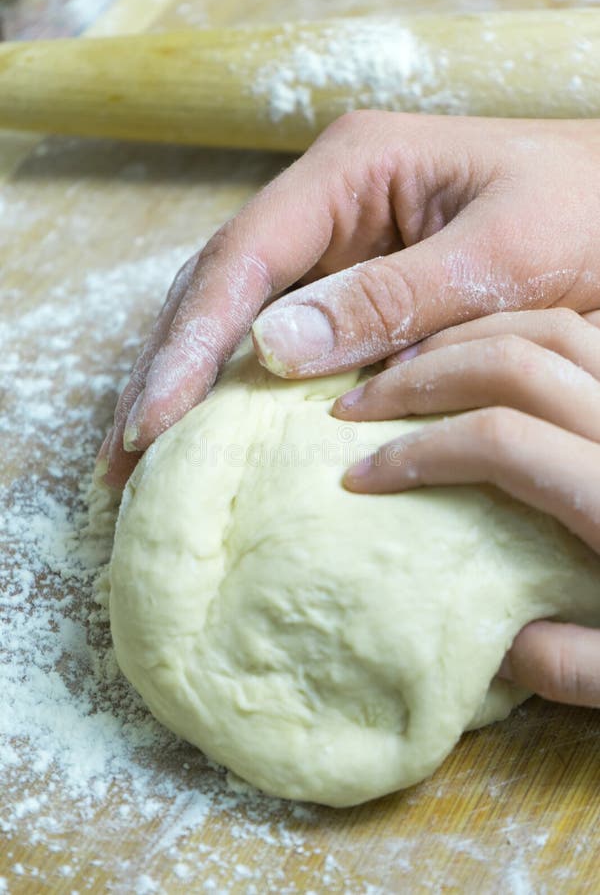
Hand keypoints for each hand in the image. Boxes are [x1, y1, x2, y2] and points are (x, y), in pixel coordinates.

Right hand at [97, 112, 599, 487]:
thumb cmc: (587, 215)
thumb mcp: (500, 257)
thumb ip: (390, 298)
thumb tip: (268, 350)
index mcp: (353, 170)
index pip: (245, 259)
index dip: (192, 344)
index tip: (154, 421)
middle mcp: (328, 202)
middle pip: (221, 286)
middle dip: (169, 370)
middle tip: (126, 455)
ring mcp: (335, 243)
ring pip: (236, 312)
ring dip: (190, 383)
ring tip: (144, 454)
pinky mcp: (351, 284)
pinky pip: (279, 335)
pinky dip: (239, 386)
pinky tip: (212, 430)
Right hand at [334, 307, 599, 707]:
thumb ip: (573, 663)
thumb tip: (495, 639)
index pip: (497, 442)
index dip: (418, 453)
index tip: (362, 477)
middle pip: (514, 363)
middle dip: (423, 377)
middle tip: (360, 401)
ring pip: (550, 330)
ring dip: (468, 339)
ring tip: (408, 361)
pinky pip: (589, 330)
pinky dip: (523, 328)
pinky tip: (485, 347)